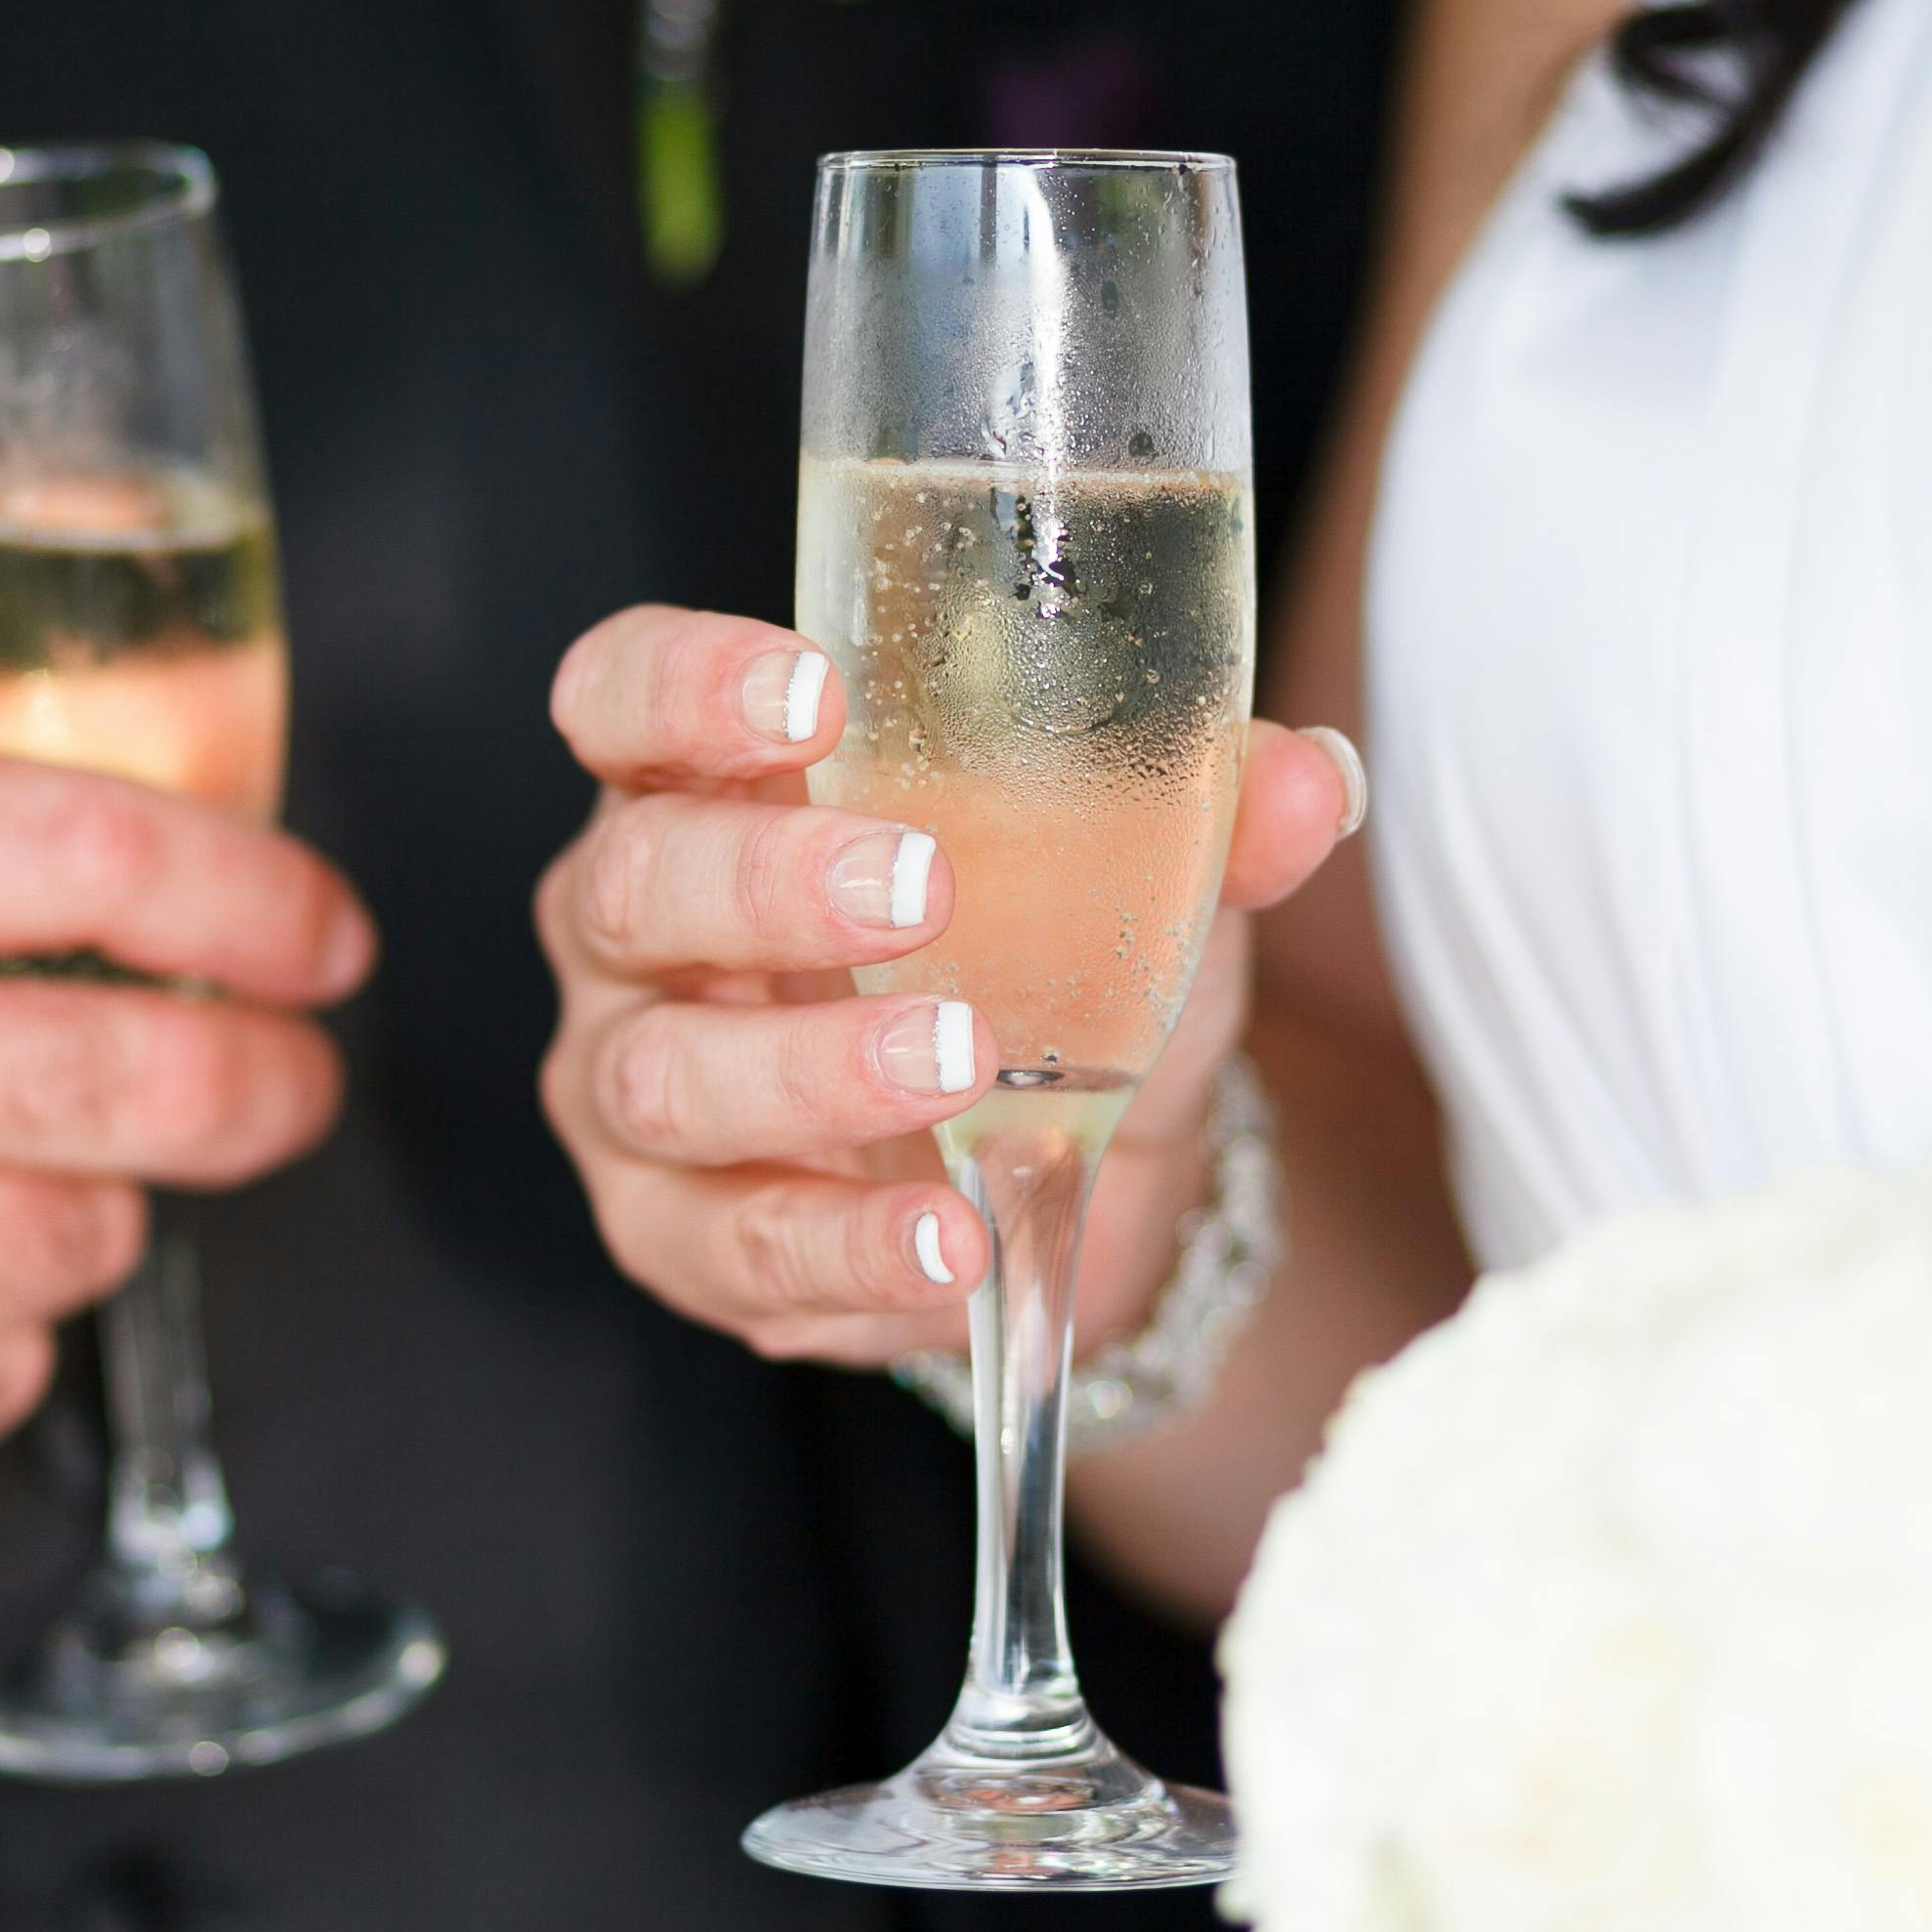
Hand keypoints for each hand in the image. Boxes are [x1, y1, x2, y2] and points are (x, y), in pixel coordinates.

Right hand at [536, 606, 1358, 1365]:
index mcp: (710, 782)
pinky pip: (735, 1246)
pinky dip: (847, 1246)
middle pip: (635, 884)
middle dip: (770, 885)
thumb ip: (1204, 812)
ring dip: (813, 1073)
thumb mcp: (1130, 871)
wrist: (1079, 1171)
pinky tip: (948, 1238)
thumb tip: (1307, 782)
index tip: (812, 694)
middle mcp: (637, 925)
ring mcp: (636, 1084)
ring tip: (955, 1067)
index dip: (684, 685)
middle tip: (918, 887)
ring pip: (666, 1075)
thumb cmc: (1050, 960)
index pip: (624, 695)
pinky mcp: (677, 1235)